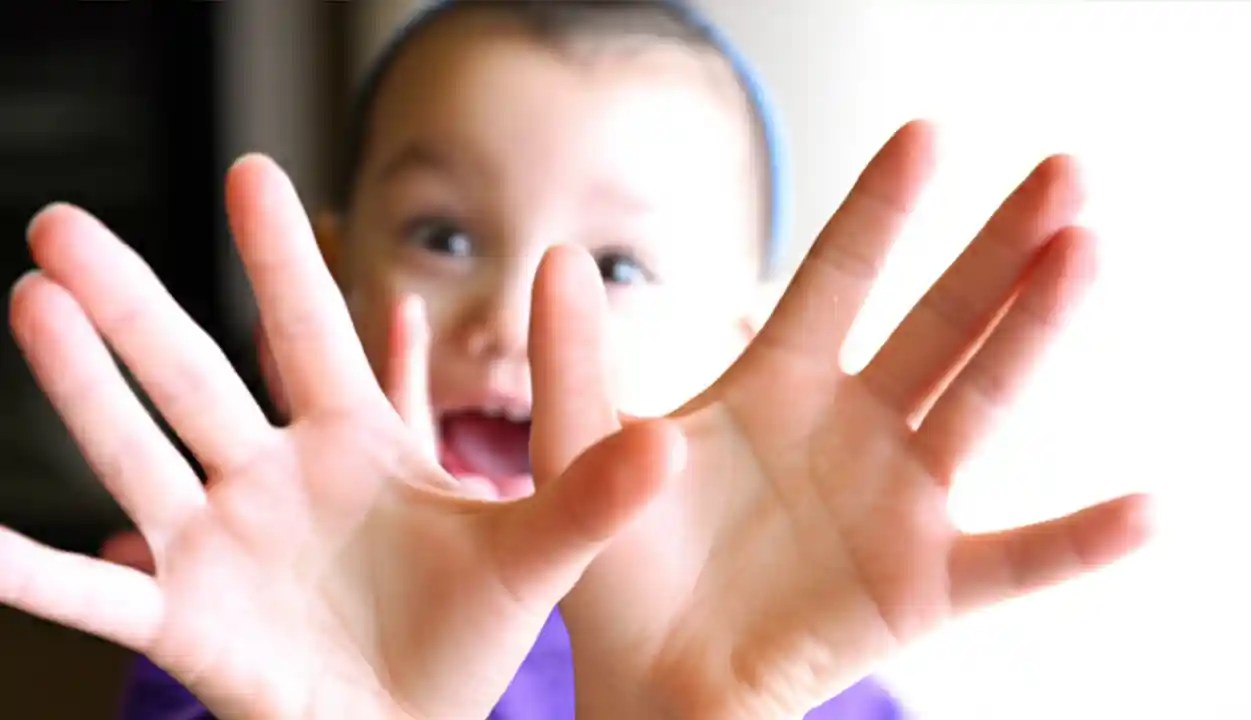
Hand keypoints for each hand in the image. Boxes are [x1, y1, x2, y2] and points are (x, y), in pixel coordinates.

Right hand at [0, 156, 683, 719]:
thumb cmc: (473, 633)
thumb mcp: (542, 551)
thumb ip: (593, 493)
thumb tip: (668, 442)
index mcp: (358, 443)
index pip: (315, 330)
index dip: (285, 258)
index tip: (258, 171)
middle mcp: (275, 476)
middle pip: (195, 374)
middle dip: (135, 301)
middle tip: (63, 221)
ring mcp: (222, 544)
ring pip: (141, 454)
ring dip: (85, 388)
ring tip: (33, 304)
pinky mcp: (189, 623)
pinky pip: (97, 595)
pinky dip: (33, 571)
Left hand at [536, 121, 1150, 718]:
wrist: (651, 689)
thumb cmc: (619, 573)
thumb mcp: (582, 455)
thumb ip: (571, 364)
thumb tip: (555, 258)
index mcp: (778, 386)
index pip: (837, 279)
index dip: (879, 210)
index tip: (925, 135)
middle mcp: (853, 429)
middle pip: (938, 322)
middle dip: (996, 249)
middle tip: (1063, 172)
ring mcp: (896, 503)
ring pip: (980, 406)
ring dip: (1034, 334)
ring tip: (1087, 253)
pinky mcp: (922, 585)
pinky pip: (1014, 562)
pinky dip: (1078, 542)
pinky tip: (1147, 510)